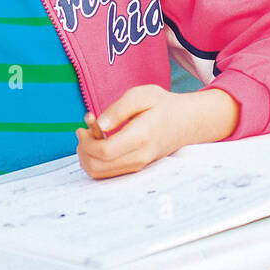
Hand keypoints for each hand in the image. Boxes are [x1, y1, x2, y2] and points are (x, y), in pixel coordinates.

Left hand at [75, 85, 236, 178]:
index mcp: (140, 137)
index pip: (105, 152)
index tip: (82, 127)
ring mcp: (139, 165)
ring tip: (90, 136)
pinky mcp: (137, 168)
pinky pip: (109, 172)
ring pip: (102, 174)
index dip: (87, 142)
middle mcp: (140, 157)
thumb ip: (118, 109)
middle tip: (84, 131)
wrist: (187, 122)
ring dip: (87, 157)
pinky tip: (100, 143)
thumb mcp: (142, 95)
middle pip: (99, 167)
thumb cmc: (163, 105)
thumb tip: (99, 124)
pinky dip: (97, 160)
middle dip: (83, 150)